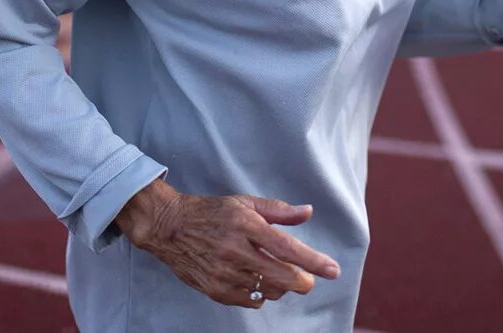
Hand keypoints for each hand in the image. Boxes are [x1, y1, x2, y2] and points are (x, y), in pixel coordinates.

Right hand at [115, 178, 340, 308]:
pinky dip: (260, 294)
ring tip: (274, 273)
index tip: (333, 270)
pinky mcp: (215, 290)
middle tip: (307, 279)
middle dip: (302, 281)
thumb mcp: (244, 202)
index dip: (313, 261)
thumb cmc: (211, 212)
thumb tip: (308, 212)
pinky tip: (255, 280)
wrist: (169, 227)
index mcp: (246, 224)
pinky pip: (251, 300)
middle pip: (282, 277)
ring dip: (281, 286)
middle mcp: (235, 250)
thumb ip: (278, 210)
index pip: (288, 248)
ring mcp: (224, 273)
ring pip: (269, 291)